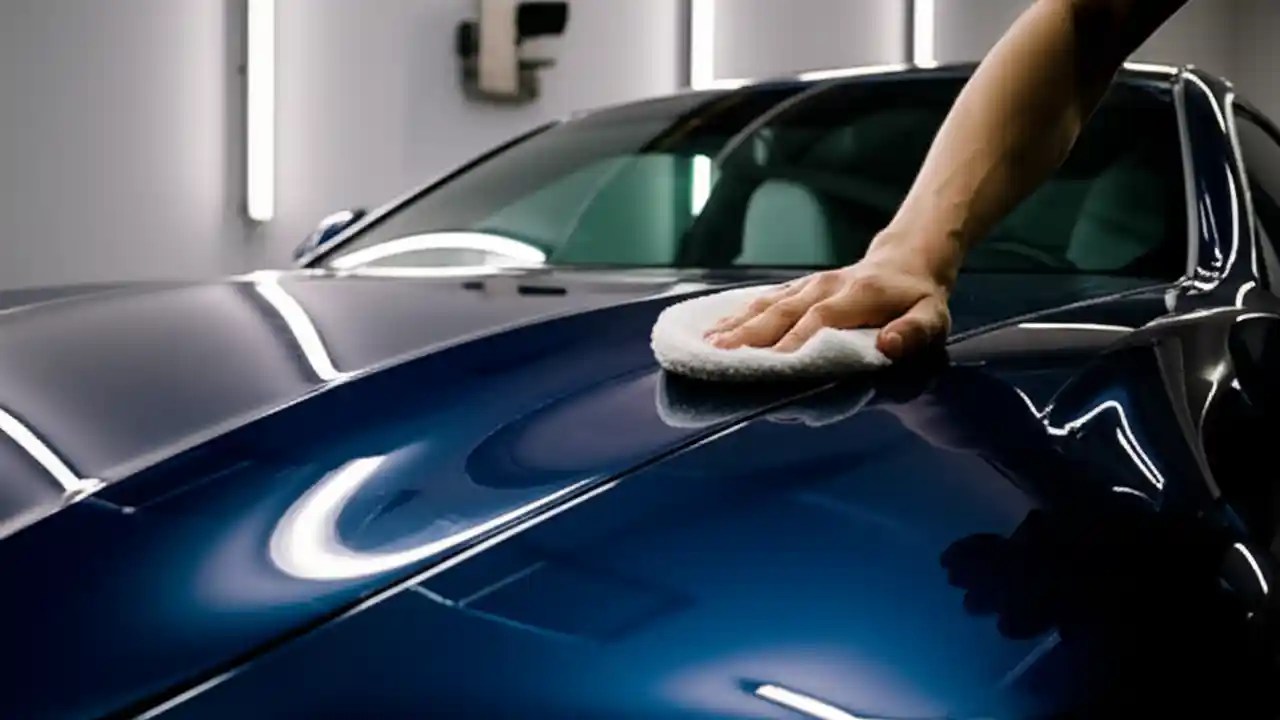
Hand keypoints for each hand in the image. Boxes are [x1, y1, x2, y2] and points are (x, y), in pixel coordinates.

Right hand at [703, 241, 953, 359]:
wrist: (906, 260)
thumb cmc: (918, 299)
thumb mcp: (932, 317)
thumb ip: (913, 332)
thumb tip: (889, 345)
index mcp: (857, 295)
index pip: (819, 320)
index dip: (794, 342)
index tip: (769, 364)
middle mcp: (826, 287)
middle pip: (782, 312)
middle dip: (750, 334)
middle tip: (719, 354)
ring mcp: (808, 285)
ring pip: (767, 304)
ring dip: (736, 323)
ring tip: (707, 342)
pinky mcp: (798, 287)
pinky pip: (764, 299)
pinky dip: (737, 313)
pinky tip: (713, 327)